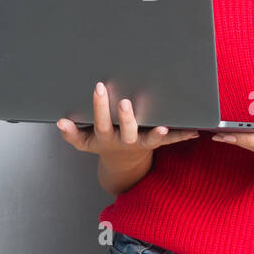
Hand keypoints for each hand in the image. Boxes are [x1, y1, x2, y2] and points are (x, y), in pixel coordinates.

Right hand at [55, 81, 199, 161]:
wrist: (122, 166)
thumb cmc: (103, 144)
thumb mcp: (84, 142)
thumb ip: (71, 134)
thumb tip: (59, 123)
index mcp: (106, 137)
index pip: (100, 120)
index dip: (99, 106)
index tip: (99, 87)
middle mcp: (124, 141)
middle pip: (125, 130)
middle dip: (126, 117)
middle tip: (125, 102)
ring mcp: (140, 144)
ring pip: (149, 140)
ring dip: (156, 134)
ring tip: (163, 127)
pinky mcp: (155, 144)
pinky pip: (169, 141)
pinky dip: (181, 136)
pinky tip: (194, 130)